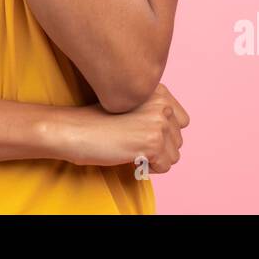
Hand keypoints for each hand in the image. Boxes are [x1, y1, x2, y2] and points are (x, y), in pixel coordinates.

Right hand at [50, 83, 189, 173]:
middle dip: (158, 147)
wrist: (76, 130)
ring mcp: (159, 122)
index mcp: (158, 90)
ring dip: (154, 159)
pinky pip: (165, 167)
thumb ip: (155, 112)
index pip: (182, 120)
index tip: (140, 132)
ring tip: (131, 148)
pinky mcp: (153, 142)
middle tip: (132, 142)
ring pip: (174, 155)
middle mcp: (162, 103)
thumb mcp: (132, 106)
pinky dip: (148, 168)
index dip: (163, 132)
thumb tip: (175, 136)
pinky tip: (130, 156)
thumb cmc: (98, 121)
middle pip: (178, 140)